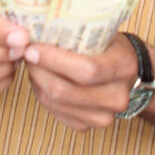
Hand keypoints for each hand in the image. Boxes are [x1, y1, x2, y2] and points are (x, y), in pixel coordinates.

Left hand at [24, 32, 139, 130]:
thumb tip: (36, 29)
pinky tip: (43, 79)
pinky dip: (42, 94)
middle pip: (65, 91)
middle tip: (27, 54)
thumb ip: (75, 31)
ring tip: (34, 65)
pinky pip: (54, 112)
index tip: (33, 48)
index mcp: (124, 66)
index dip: (54, 61)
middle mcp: (117, 96)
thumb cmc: (110, 46)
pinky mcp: (87, 126)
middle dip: (39, 71)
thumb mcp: (101, 31)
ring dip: (37, 82)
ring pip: (55, 103)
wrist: (127, 72)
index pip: (87, 70)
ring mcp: (104, 116)